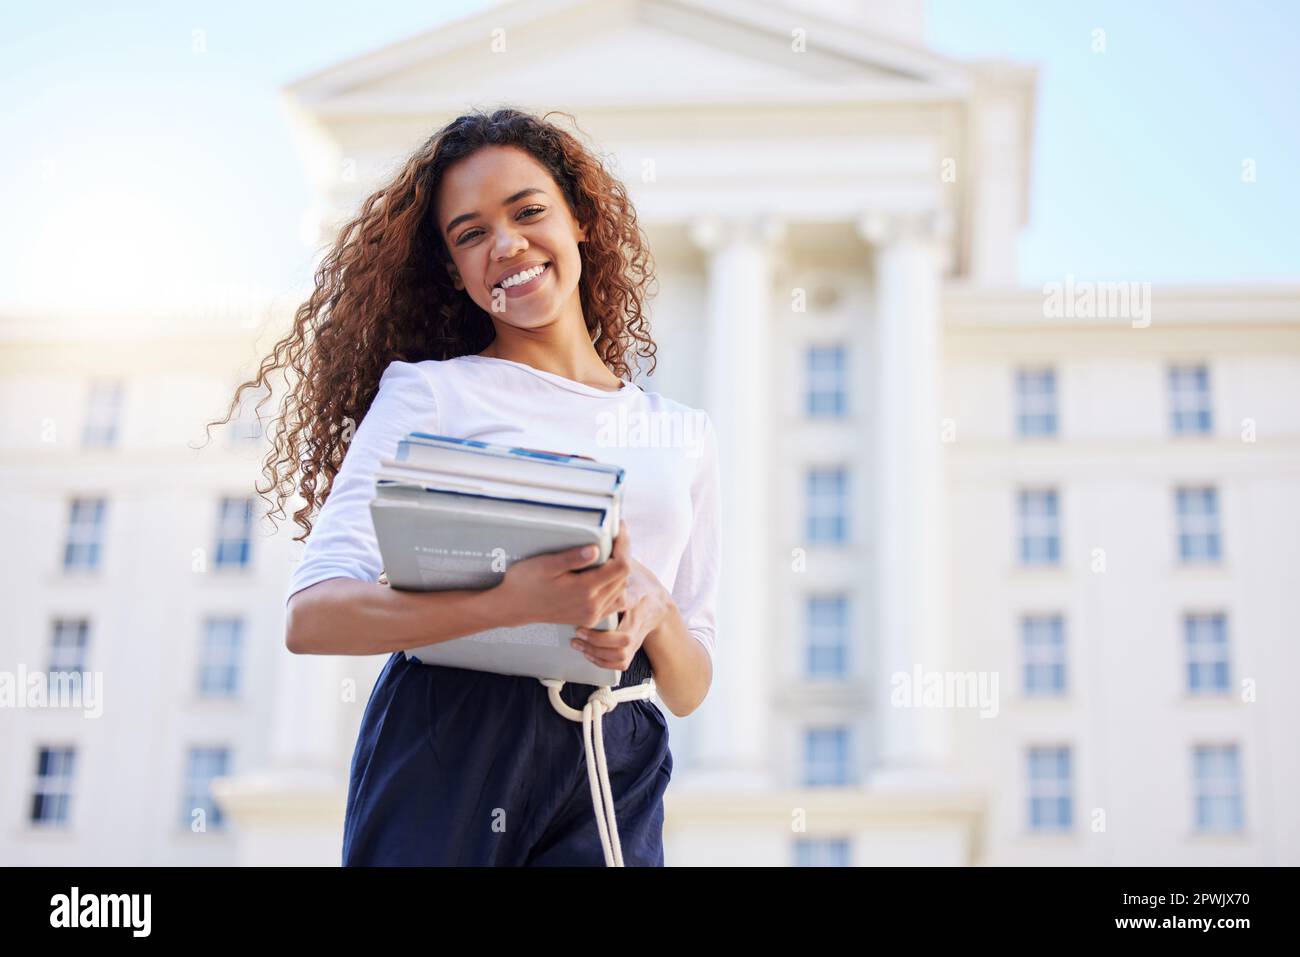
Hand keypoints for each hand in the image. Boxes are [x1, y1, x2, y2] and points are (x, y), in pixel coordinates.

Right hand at [493, 519, 630, 628]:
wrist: (512, 607)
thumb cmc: (525, 582)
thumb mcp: (545, 565)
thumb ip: (572, 558)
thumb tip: (596, 550)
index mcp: (585, 589)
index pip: (621, 566)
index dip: (624, 545)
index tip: (621, 528)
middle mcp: (592, 605)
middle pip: (624, 577)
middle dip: (623, 554)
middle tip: (615, 537)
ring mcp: (591, 614)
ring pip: (621, 590)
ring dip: (620, 572)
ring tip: (610, 554)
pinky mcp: (588, 618)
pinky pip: (613, 604)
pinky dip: (615, 588)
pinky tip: (604, 576)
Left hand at [570, 522, 668, 670]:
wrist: (660, 607)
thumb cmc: (640, 584)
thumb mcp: (632, 566)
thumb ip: (622, 551)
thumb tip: (617, 522)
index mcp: (636, 596)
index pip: (624, 604)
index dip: (602, 611)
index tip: (582, 607)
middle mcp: (638, 619)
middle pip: (623, 638)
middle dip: (598, 638)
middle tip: (576, 630)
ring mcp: (636, 635)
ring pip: (620, 653)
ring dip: (598, 651)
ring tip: (577, 641)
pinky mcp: (631, 645)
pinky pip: (620, 661)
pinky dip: (603, 661)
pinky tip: (585, 652)